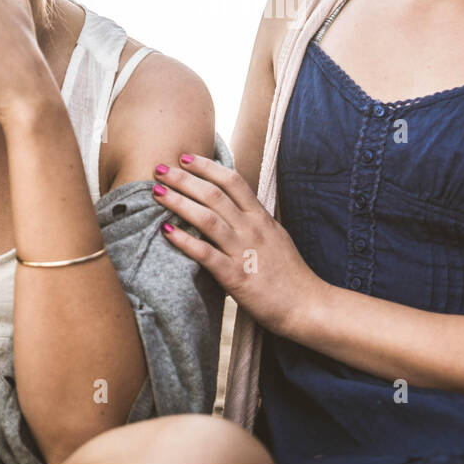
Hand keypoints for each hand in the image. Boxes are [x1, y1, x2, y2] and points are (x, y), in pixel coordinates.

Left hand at [151, 153, 328, 338]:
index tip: (185, 157)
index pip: (232, 181)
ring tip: (157, 192)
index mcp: (261, 218)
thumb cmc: (290, 275)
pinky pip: (205, 254)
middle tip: (160, 169)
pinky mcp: (235, 277)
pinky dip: (185, 241)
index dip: (207, 166)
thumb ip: (254, 222)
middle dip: (184, 179)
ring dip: (179, 202)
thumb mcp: (275, 237)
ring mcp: (244, 251)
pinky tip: (167, 232)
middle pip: (214, 194)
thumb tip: (232, 210)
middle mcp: (252, 229)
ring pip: (207, 218)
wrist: (306, 305)